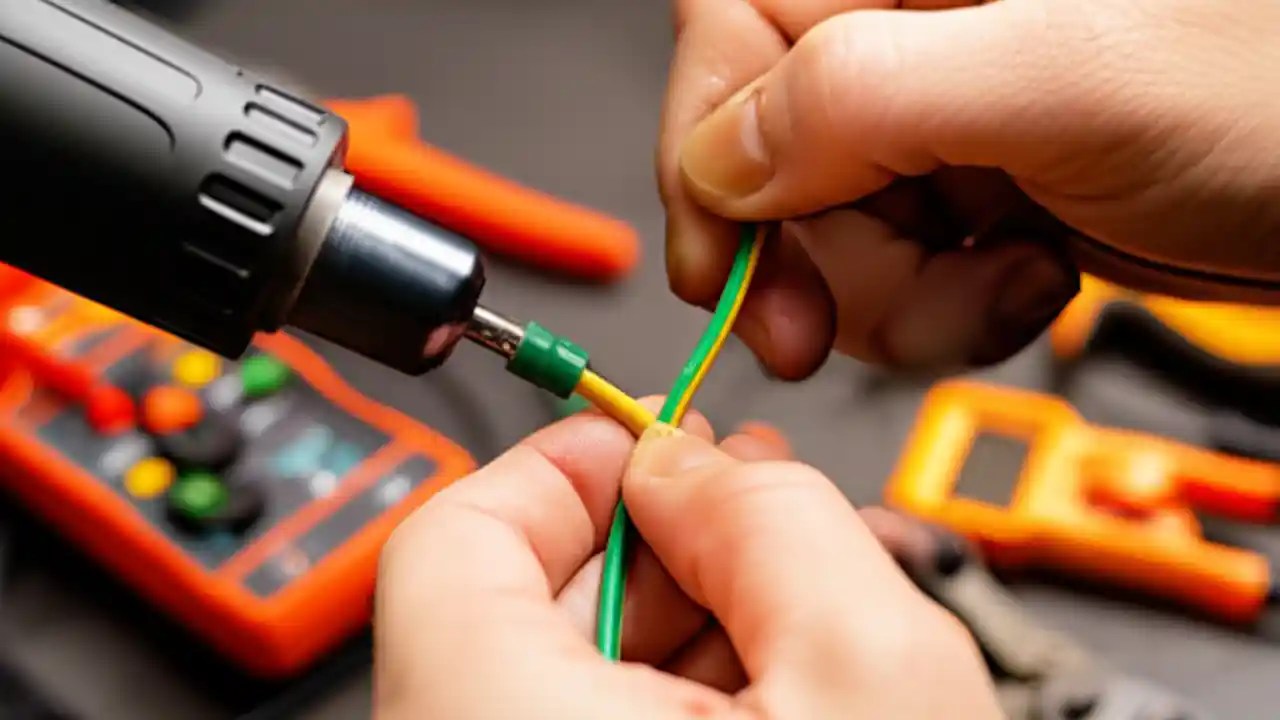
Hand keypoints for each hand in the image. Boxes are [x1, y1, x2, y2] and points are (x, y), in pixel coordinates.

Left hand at [373, 404, 998, 718]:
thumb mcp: (871, 674)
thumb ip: (778, 524)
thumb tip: (707, 462)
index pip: (455, 536)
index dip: (564, 463)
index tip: (650, 443)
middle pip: (511, 602)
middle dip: (645, 537)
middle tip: (745, 511)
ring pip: (554, 676)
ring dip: (670, 623)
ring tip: (783, 609)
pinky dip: (667, 698)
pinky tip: (764, 690)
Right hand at [659, 0, 1279, 375]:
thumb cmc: (1278, 92)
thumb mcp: (1062, 77)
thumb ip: (862, 100)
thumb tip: (722, 159)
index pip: (727, 32)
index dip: (704, 153)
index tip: (722, 265)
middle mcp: (912, 33)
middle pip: (764, 155)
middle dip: (808, 257)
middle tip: (841, 318)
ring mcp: (941, 119)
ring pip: (822, 231)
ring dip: (893, 298)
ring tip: (1000, 284)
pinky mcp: (974, 192)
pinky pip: (893, 272)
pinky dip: (944, 311)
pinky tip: (1026, 282)